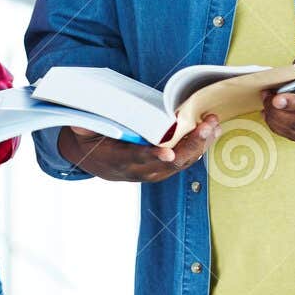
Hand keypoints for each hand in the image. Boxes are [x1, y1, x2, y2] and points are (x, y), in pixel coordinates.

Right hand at [57, 113, 220, 182]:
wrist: (94, 161)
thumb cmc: (91, 140)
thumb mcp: (82, 131)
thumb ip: (84, 126)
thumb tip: (80, 122)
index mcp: (119, 159)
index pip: (138, 158)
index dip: (153, 156)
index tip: (167, 152)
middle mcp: (140, 170)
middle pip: (170, 163)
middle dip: (192, 144)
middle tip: (206, 126)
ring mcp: (154, 172)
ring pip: (182, 162)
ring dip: (201, 144)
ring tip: (214, 125)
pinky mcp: (163, 169)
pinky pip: (184, 161)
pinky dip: (199, 146)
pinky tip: (210, 131)